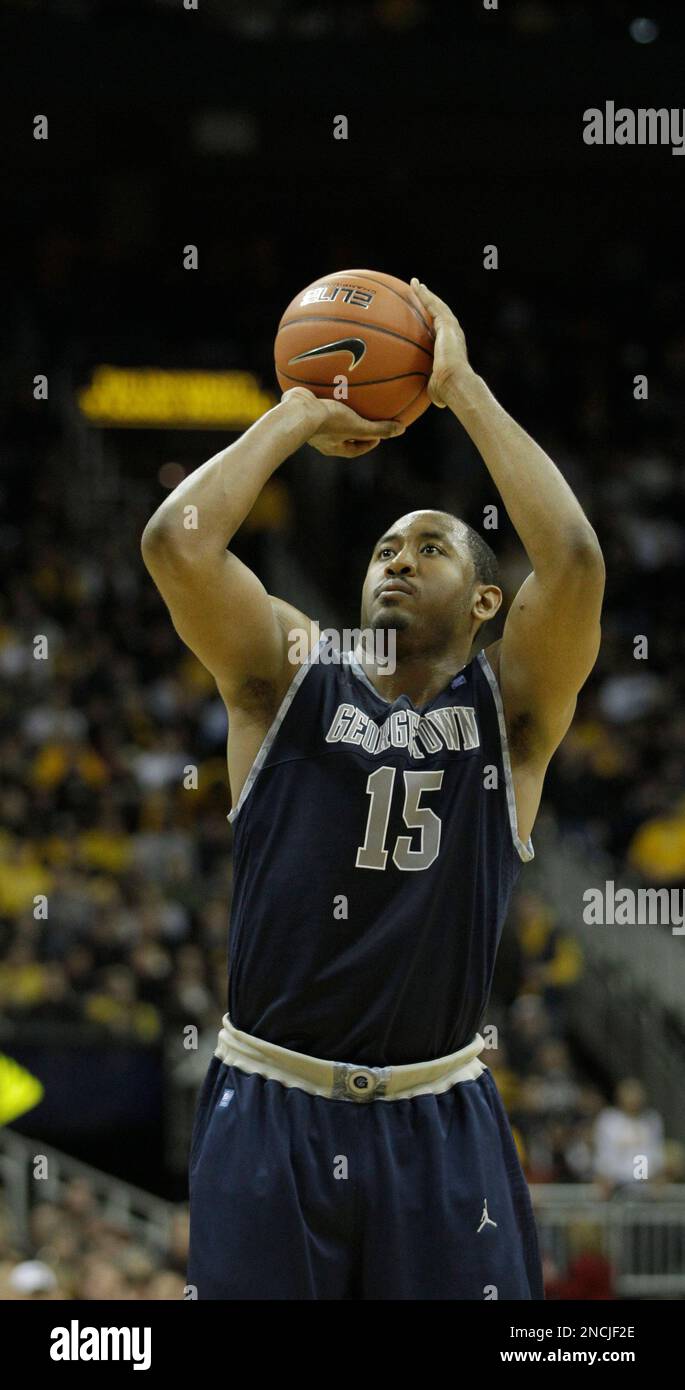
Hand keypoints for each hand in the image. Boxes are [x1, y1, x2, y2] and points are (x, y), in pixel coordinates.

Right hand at [280, 387, 403, 456]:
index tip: (378, 436)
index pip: (354, 450)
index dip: (368, 444)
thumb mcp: (357, 426)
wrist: (296, 410)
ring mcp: (309, 422)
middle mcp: (320, 437)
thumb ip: (379, 429)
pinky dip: (326, 391)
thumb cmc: (326, 422)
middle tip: (365, 418)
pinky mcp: (302, 407)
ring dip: (339, 409)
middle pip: (341, 435)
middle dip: (353, 428)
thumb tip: (401, 429)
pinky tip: (332, 378)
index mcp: (332, 446)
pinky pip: (317, 399)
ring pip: (328, 417)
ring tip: (348, 397)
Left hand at [410, 278, 471, 407]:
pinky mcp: (448, 324)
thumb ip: (432, 387)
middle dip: (430, 302)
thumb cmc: (446, 391)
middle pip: (440, 314)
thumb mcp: (434, 388)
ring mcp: (452, 328)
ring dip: (426, 295)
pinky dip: (425, 295)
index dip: (432, 322)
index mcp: (450, 348)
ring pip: (437, 306)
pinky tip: (416, 287)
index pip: (440, 331)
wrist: (455, 383)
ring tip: (415, 284)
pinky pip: (434, 305)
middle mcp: (453, 335)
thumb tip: (435, 399)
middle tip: (420, 292)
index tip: (423, 316)